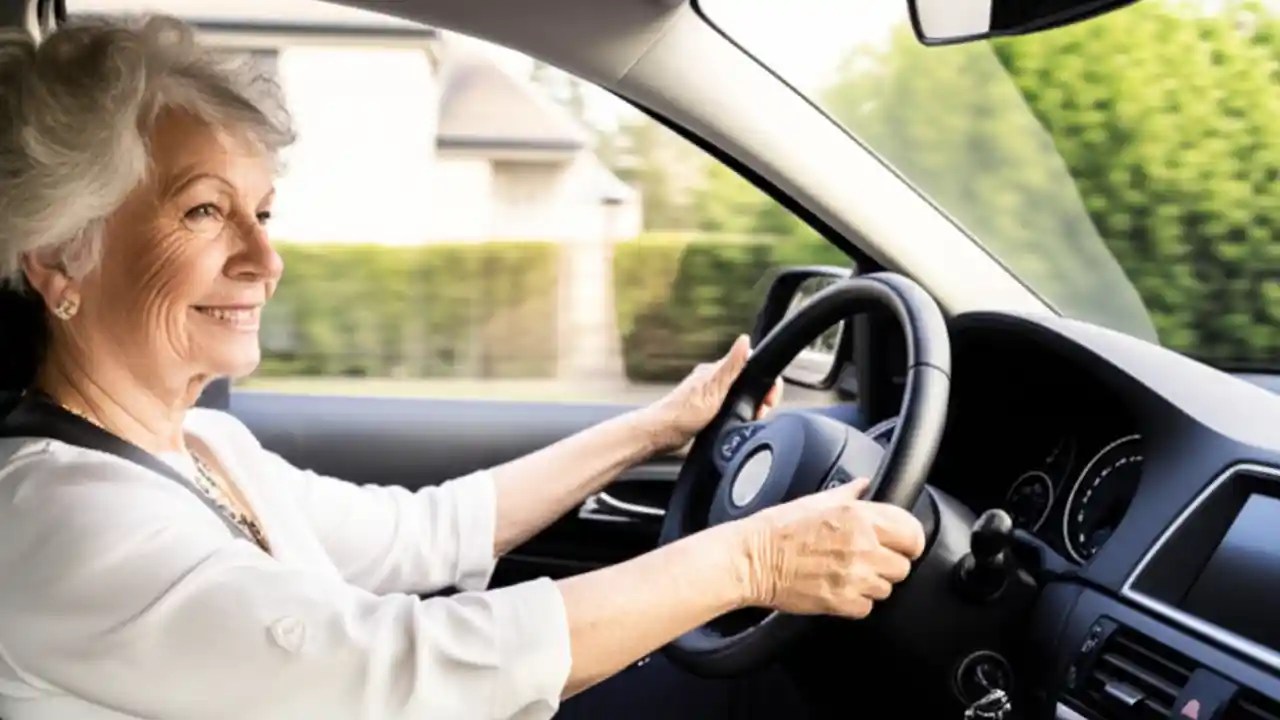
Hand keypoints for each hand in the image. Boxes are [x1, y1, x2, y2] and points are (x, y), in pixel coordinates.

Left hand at [639, 334, 782, 453]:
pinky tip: (735, 424)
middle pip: (747, 381)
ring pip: (739, 395)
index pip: (750, 365)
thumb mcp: (714, 389)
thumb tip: (745, 339)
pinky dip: (738, 415)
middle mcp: (713, 379)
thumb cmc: (683, 413)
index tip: (769, 399)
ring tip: (749, 420)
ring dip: (749, 407)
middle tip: (759, 413)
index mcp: (716, 371)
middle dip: (759, 396)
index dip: (765, 380)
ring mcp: (709, 394)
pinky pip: (730, 408)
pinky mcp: (705, 409)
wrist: (660, 434)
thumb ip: (731, 366)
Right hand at [737, 477, 925, 617]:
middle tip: (867, 559)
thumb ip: (849, 493)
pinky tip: (839, 588)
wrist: (751, 559)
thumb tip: (865, 485)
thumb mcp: (815, 501)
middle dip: (889, 563)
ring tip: (848, 574)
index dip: (909, 540)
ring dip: (872, 584)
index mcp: (859, 517)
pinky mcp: (841, 602)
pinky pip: (866, 607)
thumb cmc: (777, 529)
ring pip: (887, 588)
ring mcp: (853, 577)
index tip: (902, 544)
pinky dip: (855, 602)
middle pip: (903, 565)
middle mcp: (861, 546)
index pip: (912, 533)